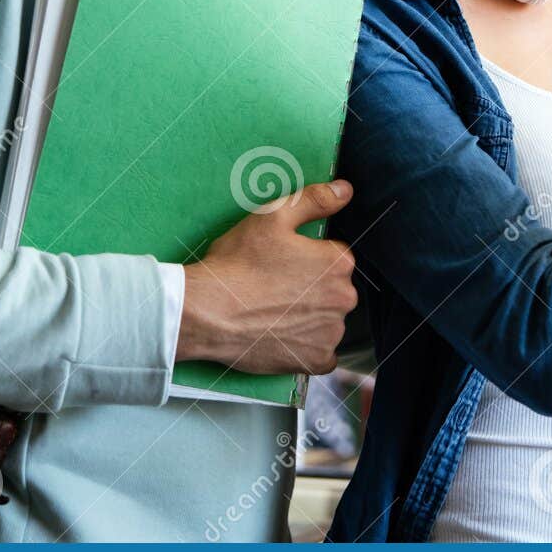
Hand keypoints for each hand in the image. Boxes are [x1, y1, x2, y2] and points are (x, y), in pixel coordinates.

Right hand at [176, 180, 357, 375]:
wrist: (206, 312)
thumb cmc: (237, 264)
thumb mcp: (273, 217)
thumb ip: (315, 200)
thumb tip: (345, 190)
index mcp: (337, 263)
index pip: (335, 258)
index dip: (307, 259)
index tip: (282, 263)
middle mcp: (343, 299)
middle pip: (334, 290)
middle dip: (312, 288)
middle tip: (274, 288)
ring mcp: (330, 333)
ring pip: (328, 321)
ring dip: (310, 318)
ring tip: (273, 312)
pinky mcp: (315, 360)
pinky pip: (323, 353)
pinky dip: (307, 347)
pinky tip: (283, 336)